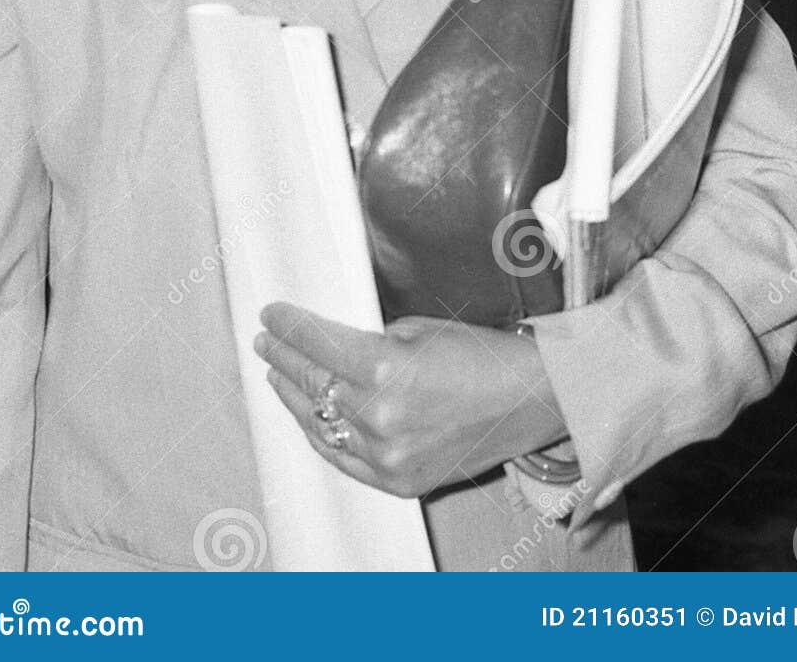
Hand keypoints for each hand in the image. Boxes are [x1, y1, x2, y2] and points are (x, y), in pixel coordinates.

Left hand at [252, 301, 566, 497]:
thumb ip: (367, 342)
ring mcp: (387, 457)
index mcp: (383, 369)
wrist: (529, 401)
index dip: (288, 327)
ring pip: (321, 425)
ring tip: (279, 376)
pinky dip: (324, 435)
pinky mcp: (398, 482)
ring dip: (295, 398)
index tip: (271, 315)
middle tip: (267, 341)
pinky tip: (311, 416)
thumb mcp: (417, 329)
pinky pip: (344, 459)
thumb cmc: (481, 356)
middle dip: (284, 358)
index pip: (315, 344)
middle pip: (311, 384)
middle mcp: (379, 418)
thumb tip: (329, 346)